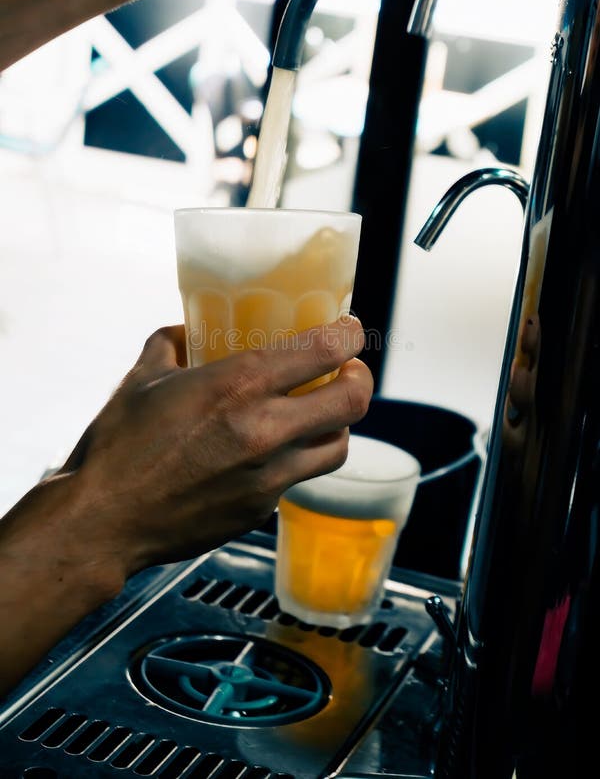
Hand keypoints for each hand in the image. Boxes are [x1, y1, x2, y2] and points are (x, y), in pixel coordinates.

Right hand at [60, 317, 371, 578]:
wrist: (103, 521)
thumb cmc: (118, 449)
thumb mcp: (142, 379)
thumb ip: (169, 345)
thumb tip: (184, 331)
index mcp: (238, 386)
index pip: (325, 350)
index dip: (350, 334)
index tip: (349, 329)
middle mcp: (264, 430)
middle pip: (352, 401)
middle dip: (359, 378)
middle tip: (348, 370)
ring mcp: (268, 476)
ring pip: (337, 446)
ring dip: (337, 423)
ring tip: (321, 412)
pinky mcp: (261, 510)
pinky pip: (298, 478)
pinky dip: (296, 459)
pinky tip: (273, 451)